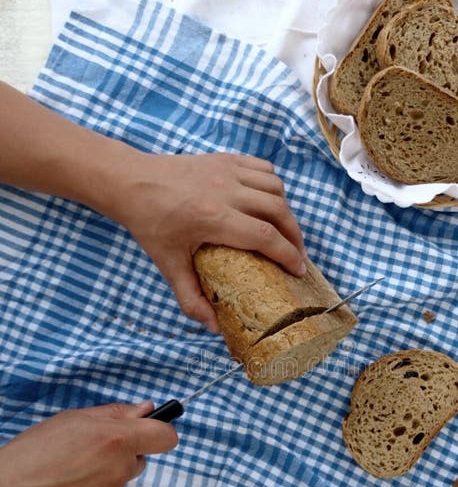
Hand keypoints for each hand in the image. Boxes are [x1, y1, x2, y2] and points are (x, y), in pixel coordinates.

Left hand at [0, 83, 305, 332]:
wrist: (131, 183)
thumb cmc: (150, 226)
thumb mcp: (168, 266)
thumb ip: (190, 299)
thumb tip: (214, 327)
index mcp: (212, 218)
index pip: (265, 237)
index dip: (288, 255)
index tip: (298, 270)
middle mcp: (224, 191)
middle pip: (279, 212)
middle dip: (295, 236)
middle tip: (296, 255)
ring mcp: (226, 171)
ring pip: (276, 188)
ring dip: (286, 210)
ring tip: (284, 231)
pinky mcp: (225, 158)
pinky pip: (264, 169)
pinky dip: (274, 185)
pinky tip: (270, 202)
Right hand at [0, 402, 176, 486]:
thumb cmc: (32, 455)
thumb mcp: (72, 419)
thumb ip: (115, 414)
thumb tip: (146, 410)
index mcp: (117, 440)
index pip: (166, 437)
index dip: (160, 431)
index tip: (150, 429)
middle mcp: (120, 469)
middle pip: (140, 458)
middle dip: (123, 452)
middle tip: (90, 448)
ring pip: (120, 478)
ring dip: (106, 472)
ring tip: (71, 469)